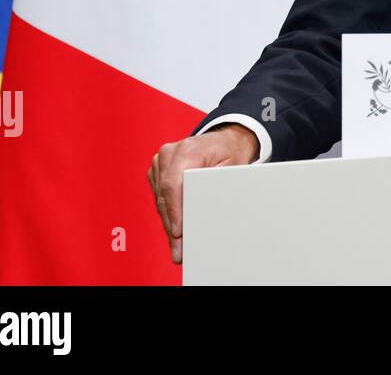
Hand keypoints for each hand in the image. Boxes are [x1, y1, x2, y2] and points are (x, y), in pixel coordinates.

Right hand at [147, 123, 259, 263]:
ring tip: (177, 245)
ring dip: (168, 222)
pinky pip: (159, 195)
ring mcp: (161, 161)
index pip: (173, 184)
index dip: (174, 211)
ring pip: (160, 198)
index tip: (178, 232)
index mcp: (188, 150)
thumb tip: (208, 212)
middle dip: (172, 224)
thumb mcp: (232, 167)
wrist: (225, 140)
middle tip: (179, 250)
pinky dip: (167, 212)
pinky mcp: (158, 170)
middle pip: (165, 195)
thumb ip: (218, 186)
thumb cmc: (230, 152)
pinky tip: (175, 229)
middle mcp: (170, 153)